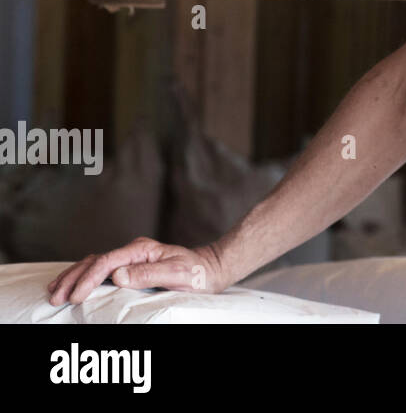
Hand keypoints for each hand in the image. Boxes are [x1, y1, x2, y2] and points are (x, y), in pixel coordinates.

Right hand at [46, 237, 229, 305]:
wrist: (209, 269)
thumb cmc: (196, 273)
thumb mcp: (177, 274)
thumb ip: (148, 274)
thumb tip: (117, 275)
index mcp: (142, 249)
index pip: (107, 262)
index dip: (89, 279)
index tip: (77, 297)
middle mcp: (133, 250)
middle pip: (94, 261)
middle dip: (72, 278)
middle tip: (56, 297)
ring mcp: (130, 257)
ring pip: (92, 264)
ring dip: (72, 277)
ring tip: (54, 291)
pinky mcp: (129, 266)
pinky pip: (99, 269)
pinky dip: (82, 277)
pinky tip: (72, 285)